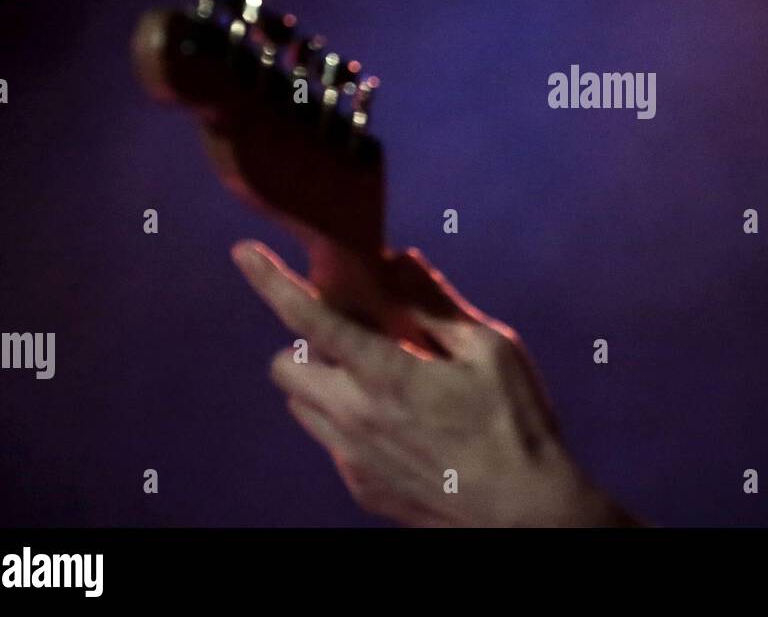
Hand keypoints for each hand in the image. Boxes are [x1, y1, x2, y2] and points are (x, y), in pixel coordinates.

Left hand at [231, 239, 624, 526]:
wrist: (524, 515)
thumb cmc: (516, 424)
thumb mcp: (491, 349)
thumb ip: (435, 303)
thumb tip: (398, 261)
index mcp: (386, 373)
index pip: (309, 318)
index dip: (271, 280)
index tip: (244, 252)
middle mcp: (354, 415)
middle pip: (284, 365)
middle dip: (305, 342)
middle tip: (356, 337)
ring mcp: (352, 457)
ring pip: (302, 405)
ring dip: (324, 381)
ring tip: (380, 380)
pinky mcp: (360, 487)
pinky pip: (331, 441)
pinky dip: (348, 420)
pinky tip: (400, 423)